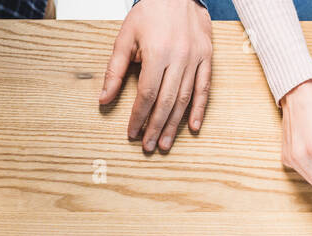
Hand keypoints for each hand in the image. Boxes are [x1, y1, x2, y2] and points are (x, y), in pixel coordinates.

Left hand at [99, 0, 211, 152]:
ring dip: (175, 124)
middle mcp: (179, 57)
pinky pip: (204, 88)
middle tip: (148, 146)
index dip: (139, 116)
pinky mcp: (207, 57)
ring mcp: (196, 58)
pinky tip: (193, 126)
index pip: (147, 94)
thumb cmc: (149, 13)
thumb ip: (114, 71)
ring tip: (166, 143)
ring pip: (185, 98)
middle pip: (167, 101)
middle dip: (156, 127)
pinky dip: (199, 108)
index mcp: (157, 53)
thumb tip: (103, 99)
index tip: (131, 133)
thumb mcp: (125, 38)